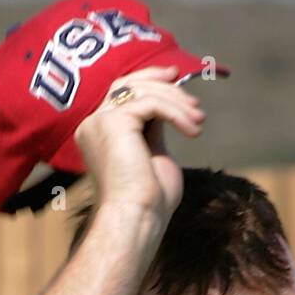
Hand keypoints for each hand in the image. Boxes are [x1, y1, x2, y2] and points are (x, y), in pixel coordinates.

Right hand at [74, 64, 205, 223]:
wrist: (137, 219)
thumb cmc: (149, 201)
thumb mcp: (154, 155)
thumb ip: (154, 130)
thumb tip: (168, 108)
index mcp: (101, 132)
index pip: (122, 92)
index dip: (149, 78)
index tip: (175, 76)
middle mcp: (94, 123)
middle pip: (130, 84)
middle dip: (165, 85)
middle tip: (195, 103)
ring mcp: (100, 121)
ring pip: (142, 91)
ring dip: (177, 102)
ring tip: (199, 122)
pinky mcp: (113, 122)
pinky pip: (151, 104)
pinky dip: (176, 113)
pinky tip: (193, 131)